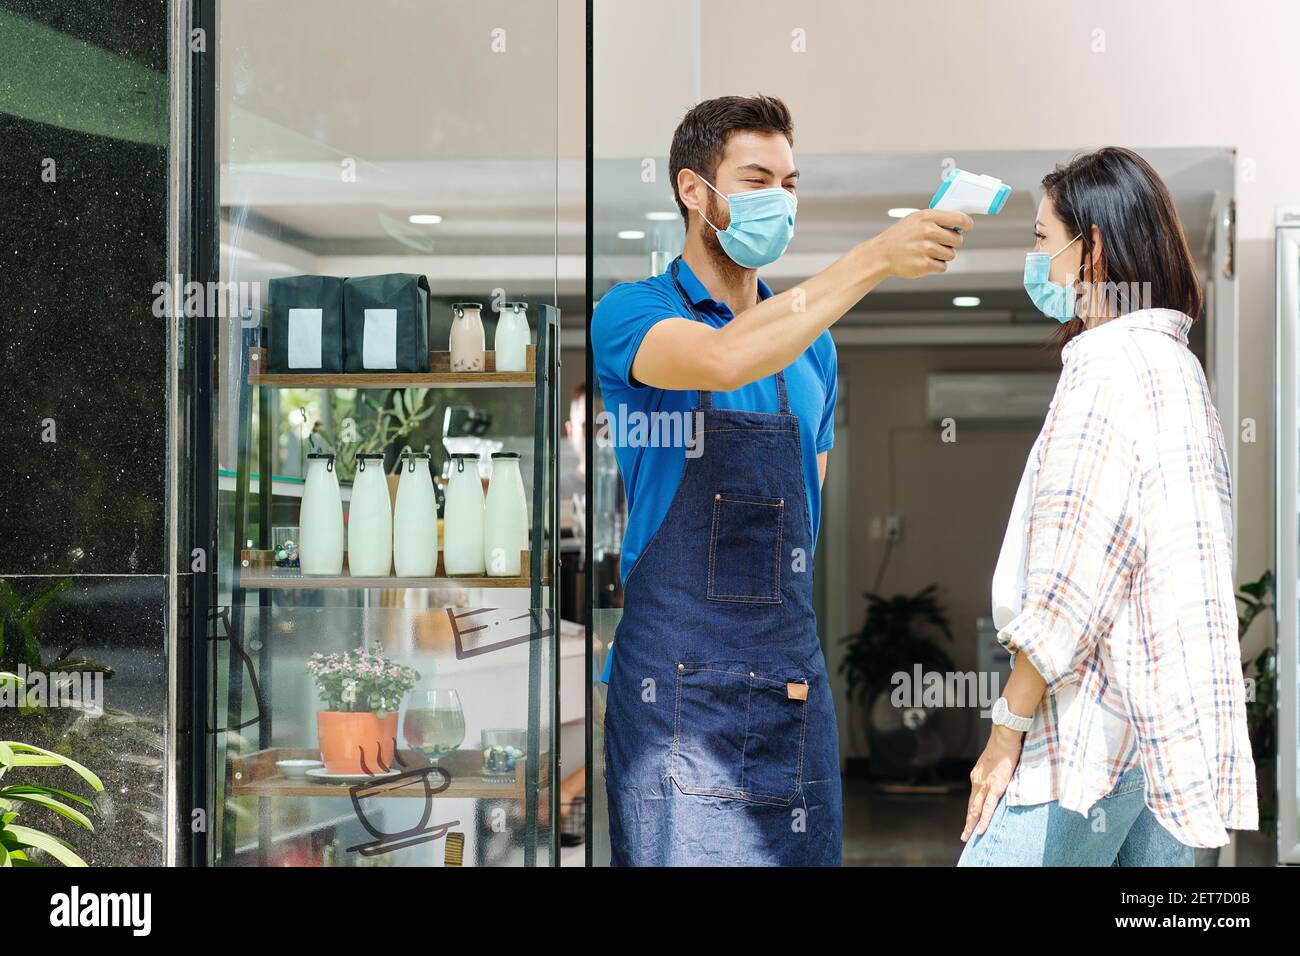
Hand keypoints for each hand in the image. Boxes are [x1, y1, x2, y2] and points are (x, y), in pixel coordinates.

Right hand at [870, 208, 972, 278]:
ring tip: (928, 252)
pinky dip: (936, 266)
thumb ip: (936, 219)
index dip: (967, 224)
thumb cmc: (899, 237)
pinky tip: (924, 260)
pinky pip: (943, 267)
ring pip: (951, 254)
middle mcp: (927, 231)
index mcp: (926, 217)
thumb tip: (959, 223)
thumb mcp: (915, 219)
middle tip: (940, 243)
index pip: (959, 218)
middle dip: (951, 243)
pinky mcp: (924, 265)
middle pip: (957, 239)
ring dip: (943, 255)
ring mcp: (925, 249)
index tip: (967, 227)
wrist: (881, 255)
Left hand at [961, 725, 1022, 841]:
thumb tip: (997, 778)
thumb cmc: (1002, 746)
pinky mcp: (995, 787)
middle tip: (964, 836)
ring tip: (968, 836)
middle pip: (972, 806)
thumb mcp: (993, 762)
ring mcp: (985, 785)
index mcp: (977, 775)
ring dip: (972, 824)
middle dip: (968, 821)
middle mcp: (977, 781)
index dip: (972, 810)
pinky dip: (984, 819)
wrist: (1004, 737)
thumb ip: (993, 772)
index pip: (973, 797)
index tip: (969, 820)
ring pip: (976, 809)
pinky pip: (988, 807)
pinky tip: (980, 829)